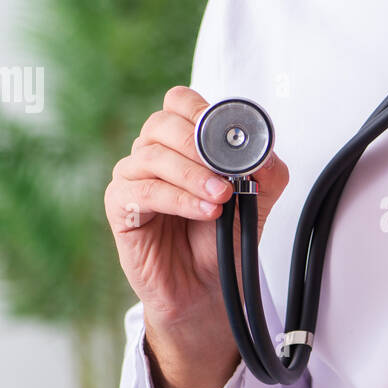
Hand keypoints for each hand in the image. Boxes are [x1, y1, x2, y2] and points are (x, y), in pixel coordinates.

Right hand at [104, 86, 289, 387]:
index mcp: (183, 141)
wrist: (208, 286)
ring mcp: (133, 177)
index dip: (201, 110)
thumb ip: (266, 169)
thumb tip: (263, 148)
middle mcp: (154, 152)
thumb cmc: (224, 237)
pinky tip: (205, 210)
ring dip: (192, 174)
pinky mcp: (121, 206)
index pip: (180, 101)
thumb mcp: (258, 198)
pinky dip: (178, 198)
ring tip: (221, 197)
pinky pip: (143, 191)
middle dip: (199, 143)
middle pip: (162, 123)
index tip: (227, 133)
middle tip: (227, 172)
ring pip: (152, 156)